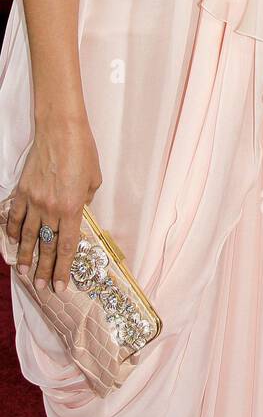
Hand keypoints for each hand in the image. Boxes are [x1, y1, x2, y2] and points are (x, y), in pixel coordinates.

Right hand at [8, 117, 101, 290]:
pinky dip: (13, 231)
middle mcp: (51, 209)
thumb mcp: (94, 179)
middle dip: (44, 269)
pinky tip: (13, 242)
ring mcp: (34, 200)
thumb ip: (86, 200)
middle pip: (46, 246)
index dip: (62, 268)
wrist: (61, 130)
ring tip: (25, 272)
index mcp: (72, 208)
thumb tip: (79, 210)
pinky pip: (15, 216)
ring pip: (28, 235)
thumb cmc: (83, 151)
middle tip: (40, 286)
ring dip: (26, 256)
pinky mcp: (22, 191)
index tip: (59, 285)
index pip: (66, 246)